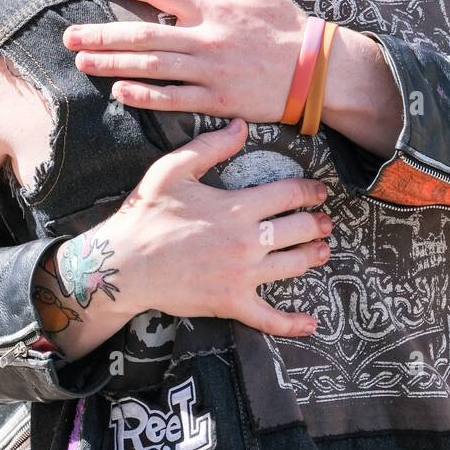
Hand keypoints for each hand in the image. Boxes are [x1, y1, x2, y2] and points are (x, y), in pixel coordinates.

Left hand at [63, 0, 308, 122]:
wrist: (317, 69)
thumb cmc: (285, 25)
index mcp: (214, 7)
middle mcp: (207, 38)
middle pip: (145, 33)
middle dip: (103, 35)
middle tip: (70, 36)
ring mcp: (211, 72)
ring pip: (153, 68)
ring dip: (114, 65)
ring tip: (83, 61)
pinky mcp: (219, 100)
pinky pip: (174, 99)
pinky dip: (145, 96)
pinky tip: (119, 92)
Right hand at [101, 118, 330, 336]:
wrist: (124, 265)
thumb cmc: (146, 215)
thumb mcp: (173, 170)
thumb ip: (210, 146)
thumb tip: (241, 126)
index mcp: (236, 207)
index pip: (289, 195)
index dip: (310, 191)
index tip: (319, 191)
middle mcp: (246, 242)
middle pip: (299, 230)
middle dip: (317, 224)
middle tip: (325, 222)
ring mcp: (241, 275)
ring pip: (293, 266)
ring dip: (313, 257)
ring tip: (323, 251)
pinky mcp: (231, 302)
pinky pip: (269, 318)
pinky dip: (292, 323)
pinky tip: (311, 324)